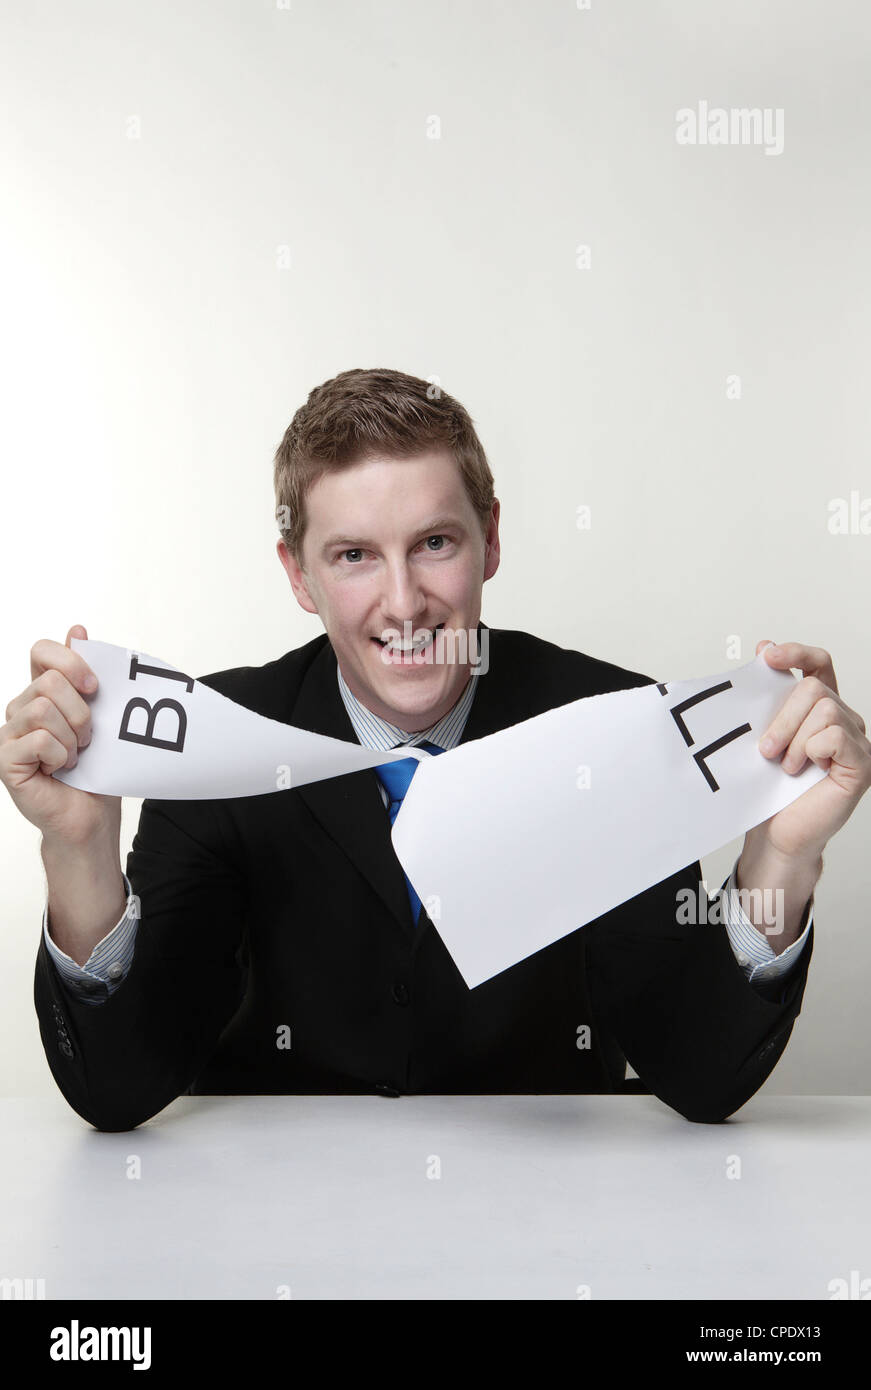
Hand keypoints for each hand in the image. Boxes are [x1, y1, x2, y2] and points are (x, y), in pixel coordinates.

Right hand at [0, 625, 120, 845]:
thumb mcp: (99, 715)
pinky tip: (58, 769)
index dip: (70, 661)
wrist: (92, 814)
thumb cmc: (96, 767)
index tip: (94, 686)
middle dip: (81, 712)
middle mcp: (20, 708)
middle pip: (49, 682)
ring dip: (72, 737)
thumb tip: (77, 630)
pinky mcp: (5, 759)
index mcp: (41, 693)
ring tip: (74, 756)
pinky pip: (38, 740)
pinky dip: (59, 756)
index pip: (42, 651)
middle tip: (87, 739)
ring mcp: (9, 734)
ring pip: (43, 710)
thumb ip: (86, 675)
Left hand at [750, 640, 870, 860]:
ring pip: (825, 710)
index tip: (767, 656)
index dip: (796, 652)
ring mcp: (856, 740)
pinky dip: (812, 750)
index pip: (819, 663)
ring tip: (784, 765)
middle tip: (765, 748)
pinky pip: (836, 736)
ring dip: (794, 738)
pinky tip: (804, 769)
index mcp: (819, 707)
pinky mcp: (861, 763)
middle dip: (783, 717)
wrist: (775, 832)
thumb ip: (767, 696)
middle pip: (815, 688)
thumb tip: (764, 647)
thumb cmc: (769, 788)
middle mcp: (843, 719)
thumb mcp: (761, 734)